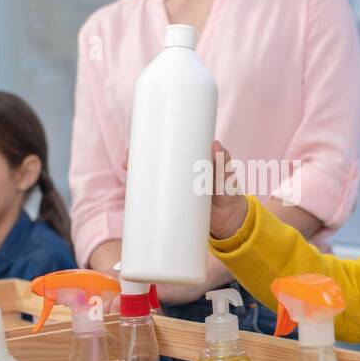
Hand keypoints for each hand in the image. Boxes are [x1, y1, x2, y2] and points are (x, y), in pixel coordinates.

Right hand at [120, 141, 248, 239]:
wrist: (231, 221)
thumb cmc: (230, 194)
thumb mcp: (227, 177)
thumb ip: (223, 163)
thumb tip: (215, 144)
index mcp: (191, 165)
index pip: (170, 151)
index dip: (155, 145)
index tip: (142, 139)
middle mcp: (180, 176)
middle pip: (156, 165)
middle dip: (140, 159)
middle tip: (129, 157)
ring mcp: (175, 192)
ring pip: (152, 181)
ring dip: (138, 176)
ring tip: (127, 169)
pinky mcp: (174, 207)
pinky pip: (156, 200)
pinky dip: (144, 196)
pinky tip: (132, 193)